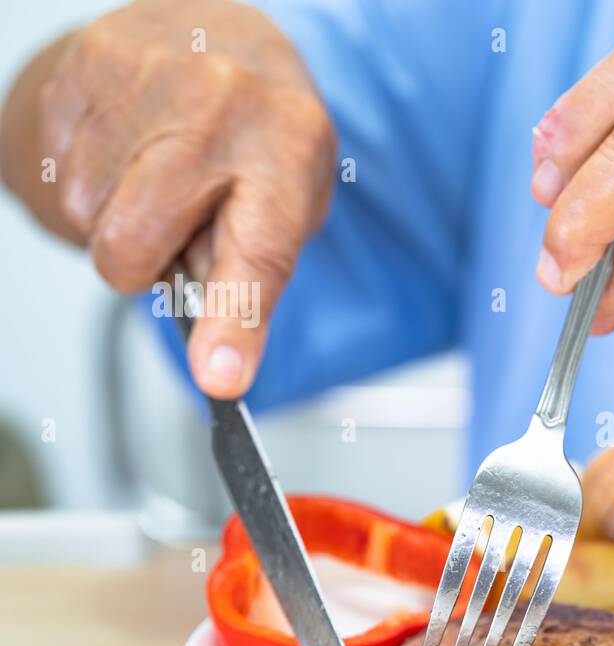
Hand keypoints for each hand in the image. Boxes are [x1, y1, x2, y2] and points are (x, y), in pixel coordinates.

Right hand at [23, 0, 334, 395]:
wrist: (217, 29)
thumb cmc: (261, 133)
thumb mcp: (292, 198)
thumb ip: (253, 268)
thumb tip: (213, 347)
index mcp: (286, 143)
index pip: (256, 252)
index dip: (234, 321)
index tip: (219, 376)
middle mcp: (215, 104)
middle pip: (132, 246)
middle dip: (142, 266)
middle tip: (172, 232)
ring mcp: (141, 78)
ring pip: (86, 218)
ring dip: (115, 219)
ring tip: (156, 179)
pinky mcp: (81, 67)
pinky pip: (55, 177)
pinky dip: (85, 183)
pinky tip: (124, 153)